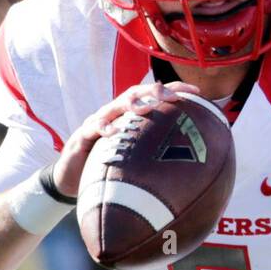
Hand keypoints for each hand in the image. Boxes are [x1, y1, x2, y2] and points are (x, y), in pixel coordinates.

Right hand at [52, 79, 201, 195]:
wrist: (71, 178)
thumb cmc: (108, 167)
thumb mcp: (135, 160)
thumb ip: (157, 156)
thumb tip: (192, 168)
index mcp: (130, 117)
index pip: (154, 98)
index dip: (175, 91)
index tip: (198, 94)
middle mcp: (115, 114)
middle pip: (136, 94)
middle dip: (155, 91)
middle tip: (173, 96)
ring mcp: (99, 122)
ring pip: (115, 106)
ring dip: (131, 104)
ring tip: (146, 107)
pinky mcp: (83, 136)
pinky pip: (93, 128)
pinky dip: (103, 127)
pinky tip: (113, 131)